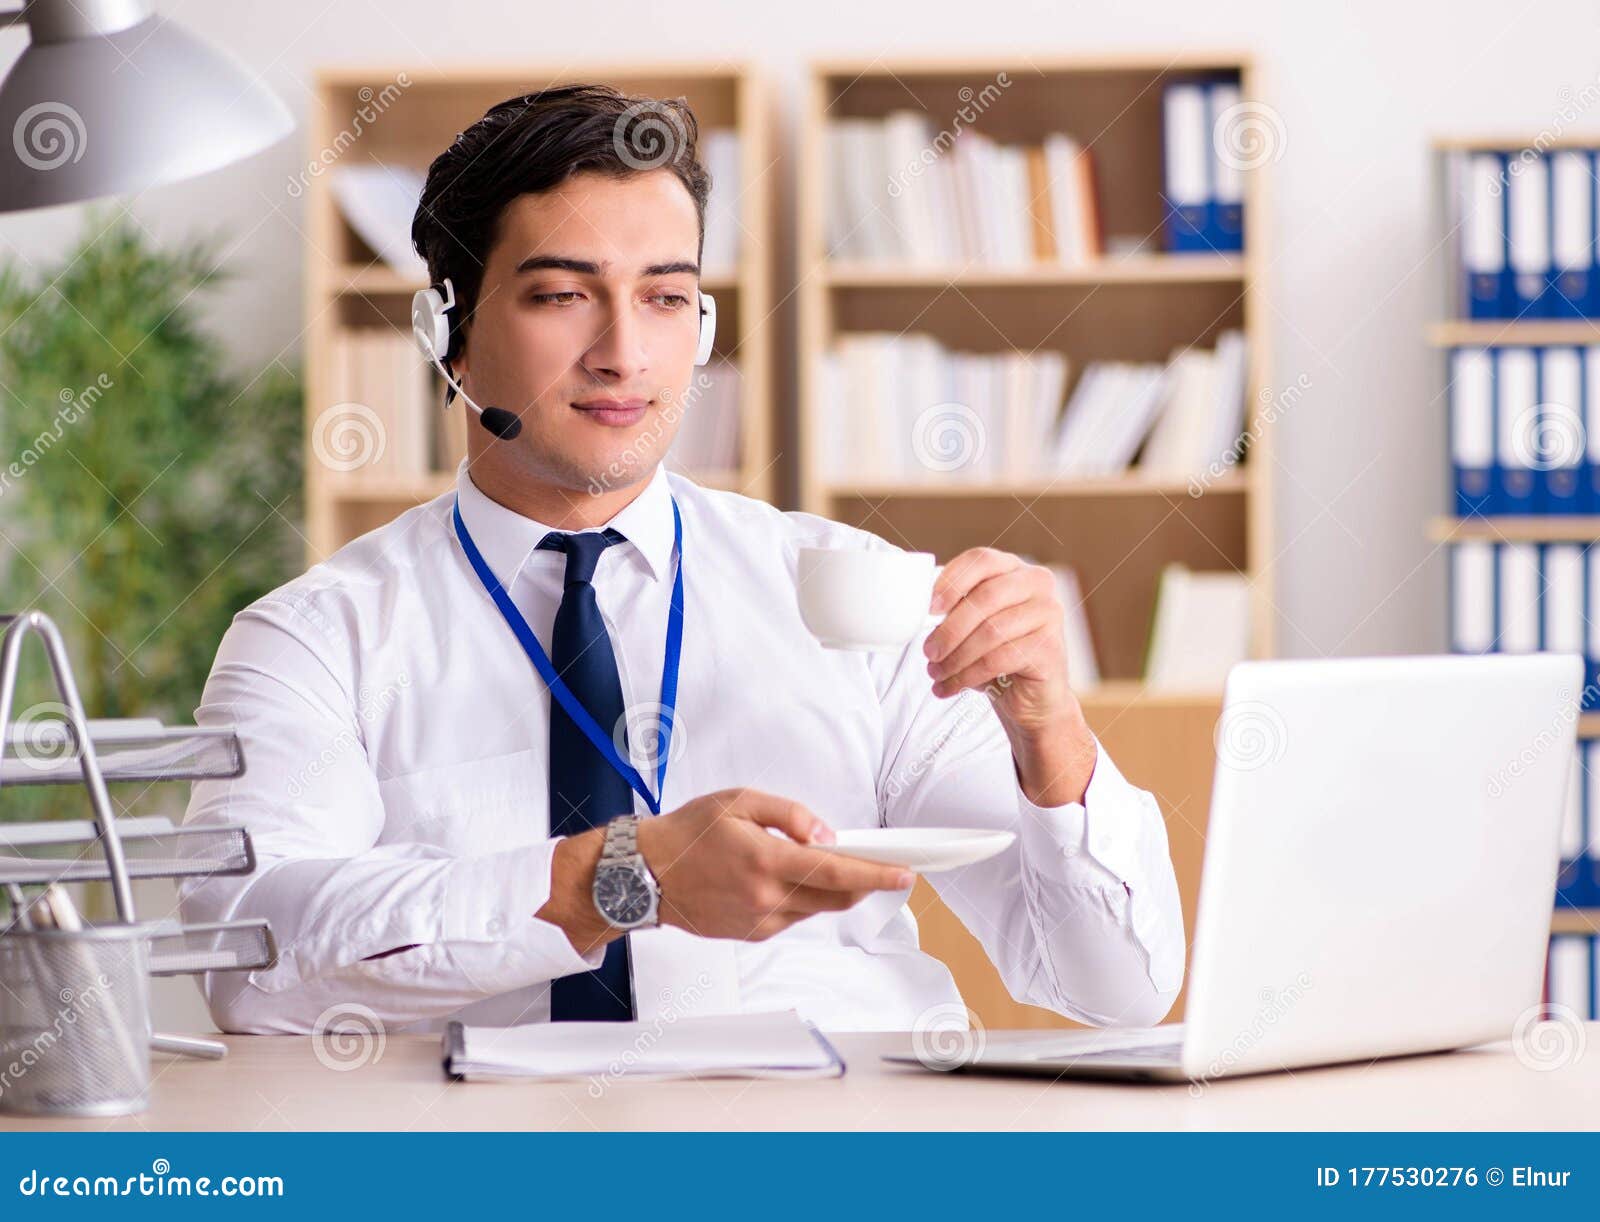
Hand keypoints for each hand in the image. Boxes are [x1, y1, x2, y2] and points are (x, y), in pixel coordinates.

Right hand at [635, 788, 913, 940]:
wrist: (645, 873)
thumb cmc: (689, 831)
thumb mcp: (739, 801)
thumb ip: (788, 815)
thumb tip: (826, 835)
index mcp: (767, 861)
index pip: (837, 873)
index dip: (876, 875)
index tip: (904, 874)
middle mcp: (767, 898)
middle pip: (836, 899)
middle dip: (863, 884)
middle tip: (880, 868)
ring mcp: (760, 921)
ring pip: (815, 910)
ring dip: (830, 891)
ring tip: (821, 865)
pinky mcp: (752, 933)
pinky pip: (792, 918)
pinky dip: (801, 900)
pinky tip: (783, 881)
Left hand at [924, 547, 1096, 804]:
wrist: (1032, 697)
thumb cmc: (996, 655)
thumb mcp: (973, 625)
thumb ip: (955, 607)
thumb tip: (916, 605)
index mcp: (1014, 568)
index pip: (980, 560)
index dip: (951, 582)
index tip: (928, 609)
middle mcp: (1037, 583)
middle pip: (985, 597)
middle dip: (949, 628)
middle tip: (928, 651)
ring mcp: (1049, 613)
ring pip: (991, 631)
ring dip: (955, 657)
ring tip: (935, 673)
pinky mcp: (1050, 648)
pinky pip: (1000, 659)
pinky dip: (968, 675)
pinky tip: (951, 687)